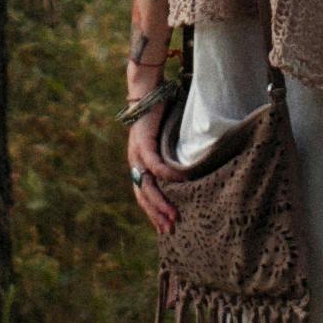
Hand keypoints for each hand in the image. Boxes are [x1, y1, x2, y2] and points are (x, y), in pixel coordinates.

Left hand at [125, 116, 183, 234]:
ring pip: (147, 185)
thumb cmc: (158, 115)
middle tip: (170, 230)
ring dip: (161, 202)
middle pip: (143, 195)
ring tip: (174, 216)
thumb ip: (170, 158)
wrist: (146, 91)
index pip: (143, 195)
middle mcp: (134, 162)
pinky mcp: (143, 142)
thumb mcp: (165, 143)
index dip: (153, 213)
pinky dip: (167, 175)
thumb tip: (187, 172)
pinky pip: (155, 164)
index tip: (165, 228)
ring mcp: (137, 154)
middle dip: (156, 214)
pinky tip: (178, 184)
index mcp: (138, 165)